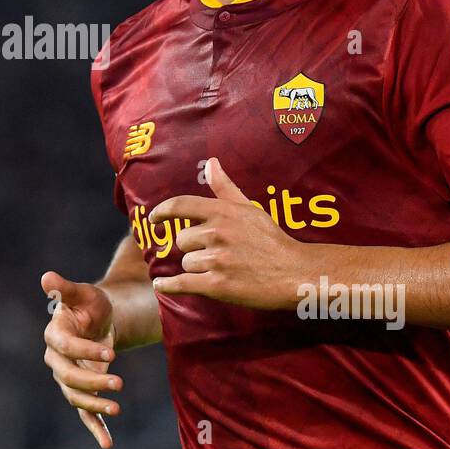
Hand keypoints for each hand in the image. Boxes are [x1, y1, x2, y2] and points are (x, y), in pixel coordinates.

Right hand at [40, 271, 121, 448]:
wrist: (98, 318)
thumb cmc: (89, 302)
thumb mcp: (84, 293)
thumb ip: (66, 288)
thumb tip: (47, 277)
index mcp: (55, 334)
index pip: (66, 347)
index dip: (86, 351)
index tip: (112, 353)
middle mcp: (56, 358)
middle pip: (68, 376)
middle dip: (92, 382)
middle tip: (119, 383)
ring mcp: (66, 376)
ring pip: (75, 395)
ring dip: (94, 403)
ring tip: (117, 408)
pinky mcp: (80, 389)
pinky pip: (84, 411)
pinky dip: (94, 426)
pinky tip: (107, 443)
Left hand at [148, 157, 307, 308]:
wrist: (295, 274)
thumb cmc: (272, 240)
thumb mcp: (249, 209)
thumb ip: (226, 187)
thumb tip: (211, 162)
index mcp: (223, 212)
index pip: (181, 205)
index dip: (162, 211)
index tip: (154, 218)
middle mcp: (217, 234)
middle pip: (182, 240)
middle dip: (194, 248)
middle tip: (217, 253)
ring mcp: (217, 260)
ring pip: (186, 263)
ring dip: (196, 268)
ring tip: (221, 269)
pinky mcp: (217, 286)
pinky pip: (181, 284)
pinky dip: (168, 286)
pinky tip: (161, 286)